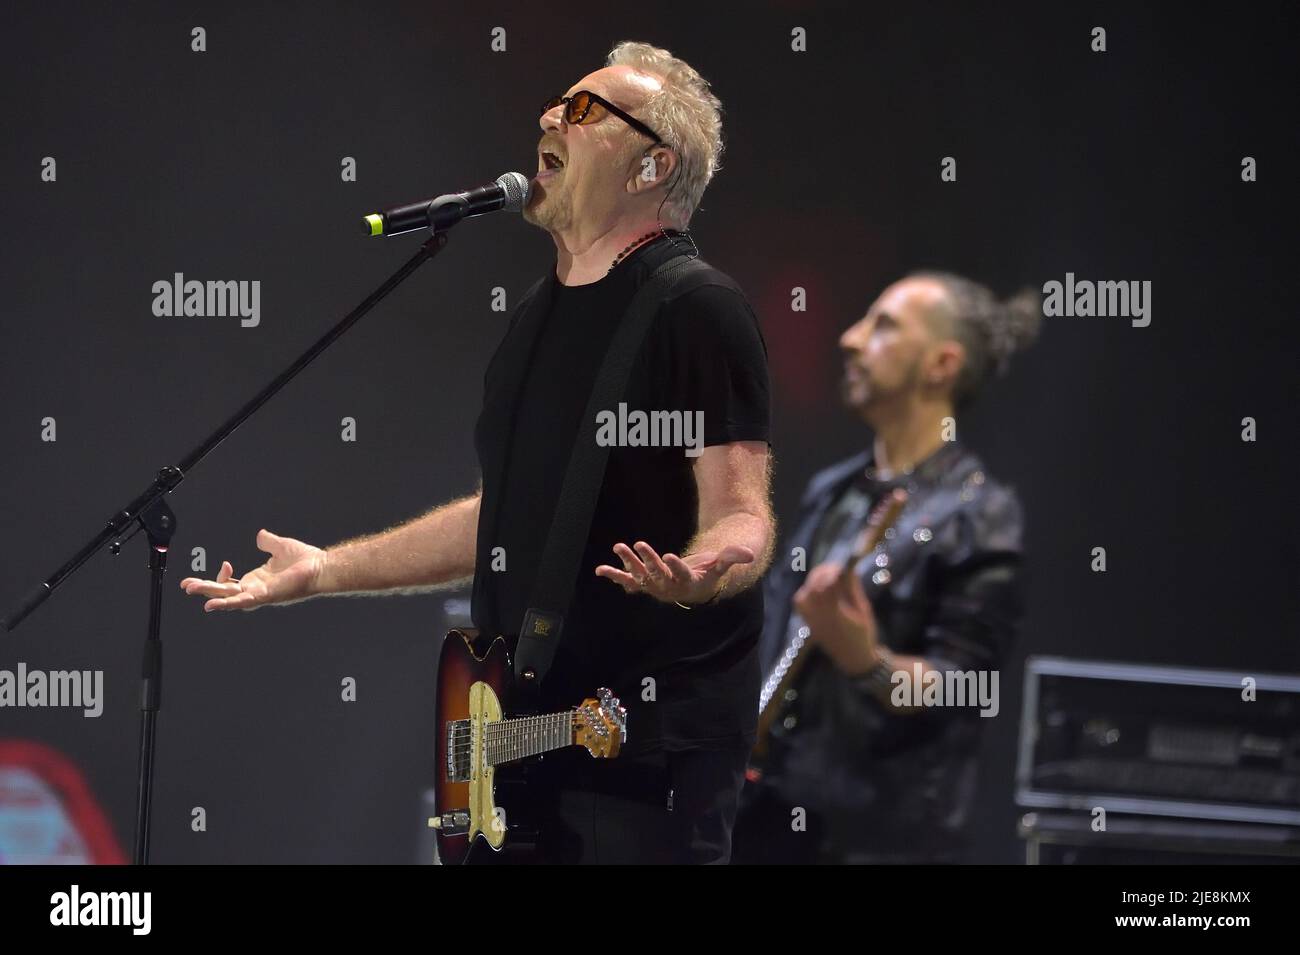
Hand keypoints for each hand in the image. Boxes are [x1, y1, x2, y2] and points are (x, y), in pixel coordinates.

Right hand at [179, 528, 325, 611]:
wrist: (322, 567)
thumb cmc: (306, 560)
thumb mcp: (280, 546)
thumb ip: (268, 542)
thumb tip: (260, 535)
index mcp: (257, 580)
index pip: (231, 584)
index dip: (222, 576)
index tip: (226, 563)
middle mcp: (256, 589)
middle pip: (225, 592)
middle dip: (205, 589)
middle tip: (186, 586)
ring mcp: (261, 594)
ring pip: (230, 598)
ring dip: (211, 596)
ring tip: (192, 591)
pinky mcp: (267, 596)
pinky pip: (243, 601)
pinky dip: (228, 603)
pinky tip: (212, 605)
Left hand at [595, 540, 754, 605]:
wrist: (694, 587)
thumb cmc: (709, 573)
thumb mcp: (721, 565)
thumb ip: (732, 557)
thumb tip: (749, 554)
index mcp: (689, 583)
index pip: (682, 575)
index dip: (675, 566)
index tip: (668, 556)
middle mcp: (669, 588)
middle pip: (658, 574)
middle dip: (648, 560)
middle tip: (639, 544)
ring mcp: (655, 586)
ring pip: (640, 575)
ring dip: (628, 562)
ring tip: (619, 547)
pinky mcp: (644, 582)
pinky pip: (628, 580)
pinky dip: (614, 575)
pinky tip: (600, 570)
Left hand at [793, 561, 880, 674]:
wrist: (853, 657)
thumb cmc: (863, 634)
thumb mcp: (863, 610)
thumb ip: (853, 589)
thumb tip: (848, 568)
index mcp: (836, 615)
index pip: (828, 587)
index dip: (834, 573)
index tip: (842, 566)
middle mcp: (820, 618)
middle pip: (814, 589)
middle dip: (823, 574)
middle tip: (835, 568)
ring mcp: (811, 621)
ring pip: (804, 595)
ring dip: (814, 583)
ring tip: (827, 577)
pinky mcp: (808, 622)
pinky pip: (800, 603)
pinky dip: (806, 592)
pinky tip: (818, 589)